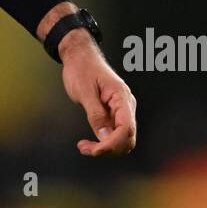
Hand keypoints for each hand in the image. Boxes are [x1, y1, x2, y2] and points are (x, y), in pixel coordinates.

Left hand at [58, 31, 136, 156]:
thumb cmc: (81, 69)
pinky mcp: (113, 115)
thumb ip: (95, 114)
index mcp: (121, 97)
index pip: (126, 128)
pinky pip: (113, 135)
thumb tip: (104, 138)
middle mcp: (126, 106)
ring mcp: (121, 111)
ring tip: (84, 146)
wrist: (79, 57)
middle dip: (108, 149)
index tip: (94, 150)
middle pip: (127, 138)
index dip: (112, 144)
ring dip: (105, 148)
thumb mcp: (84, 91)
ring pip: (121, 140)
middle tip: (85, 148)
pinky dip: (102, 143)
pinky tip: (88, 142)